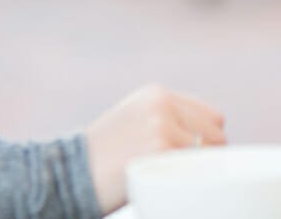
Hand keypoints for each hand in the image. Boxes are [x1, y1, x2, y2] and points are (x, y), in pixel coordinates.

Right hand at [82, 84, 225, 211]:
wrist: (64, 175)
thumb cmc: (100, 159)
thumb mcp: (133, 122)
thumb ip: (167, 121)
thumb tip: (213, 141)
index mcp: (157, 94)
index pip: (211, 116)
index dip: (205, 142)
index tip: (191, 160)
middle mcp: (161, 104)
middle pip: (216, 134)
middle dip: (205, 157)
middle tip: (180, 174)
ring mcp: (161, 126)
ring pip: (210, 153)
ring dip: (197, 170)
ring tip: (168, 179)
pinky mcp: (160, 149)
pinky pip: (196, 169)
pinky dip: (189, 182)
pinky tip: (168, 186)